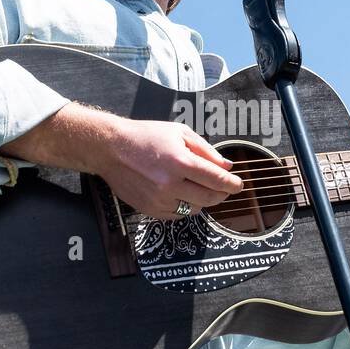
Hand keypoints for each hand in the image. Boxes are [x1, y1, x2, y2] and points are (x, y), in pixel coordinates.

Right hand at [99, 119, 243, 220]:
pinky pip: (177, 215)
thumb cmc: (145, 137)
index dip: (232, 184)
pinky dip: (185, 207)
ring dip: (203, 200)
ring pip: (194, 209)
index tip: (238, 185)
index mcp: (180, 162)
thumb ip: (206, 151)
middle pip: (209, 198)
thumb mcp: (179, 133)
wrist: (111, 148)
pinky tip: (182, 194)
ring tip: (198, 186)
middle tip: (224, 188)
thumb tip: (226, 166)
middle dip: (222, 194)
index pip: (216, 179)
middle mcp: (169, 184)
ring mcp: (158, 200)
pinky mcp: (149, 209)